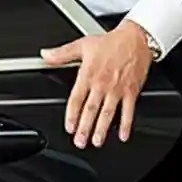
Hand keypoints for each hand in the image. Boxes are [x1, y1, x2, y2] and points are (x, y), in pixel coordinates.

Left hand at [40, 20, 152, 148]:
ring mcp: (117, 89)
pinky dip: (126, 124)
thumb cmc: (110, 43)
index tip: (69, 127)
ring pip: (107, 113)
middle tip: (79, 141)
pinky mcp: (131, 91)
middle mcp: (101, 84)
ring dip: (101, 129)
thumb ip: (62, 53)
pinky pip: (128, 111)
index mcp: (88, 74)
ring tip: (96, 141)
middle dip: (84, 127)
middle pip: (91, 109)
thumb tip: (45, 55)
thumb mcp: (82, 45)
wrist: (135, 39)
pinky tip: (123, 135)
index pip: (77, 99)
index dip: (72, 114)